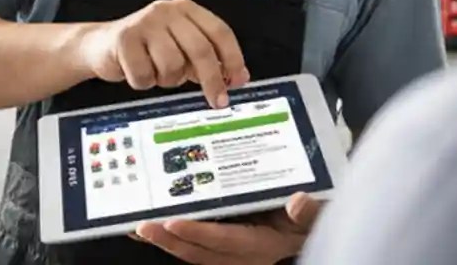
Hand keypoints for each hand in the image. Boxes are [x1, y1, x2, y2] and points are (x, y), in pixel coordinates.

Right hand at [78, 0, 248, 107]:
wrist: (100, 45)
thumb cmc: (145, 50)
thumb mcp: (178, 49)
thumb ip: (205, 60)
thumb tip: (235, 79)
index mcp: (186, 10)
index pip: (219, 32)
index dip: (232, 59)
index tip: (238, 82)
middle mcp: (167, 11)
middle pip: (201, 49)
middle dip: (212, 81)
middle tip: (218, 102)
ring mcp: (144, 23)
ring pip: (173, 65)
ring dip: (167, 80)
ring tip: (156, 73)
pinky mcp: (124, 39)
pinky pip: (145, 75)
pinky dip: (143, 83)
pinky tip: (136, 72)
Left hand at [133, 193, 323, 263]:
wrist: (310, 230)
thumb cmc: (311, 220)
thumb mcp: (318, 216)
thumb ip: (310, 212)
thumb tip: (297, 201)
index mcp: (262, 245)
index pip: (225, 240)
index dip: (198, 233)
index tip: (172, 223)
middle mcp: (242, 255)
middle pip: (200, 253)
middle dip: (169, 241)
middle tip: (142, 228)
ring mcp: (231, 253)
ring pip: (193, 252)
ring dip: (166, 242)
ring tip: (138, 229)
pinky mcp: (223, 247)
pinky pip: (195, 246)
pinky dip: (173, 237)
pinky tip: (155, 226)